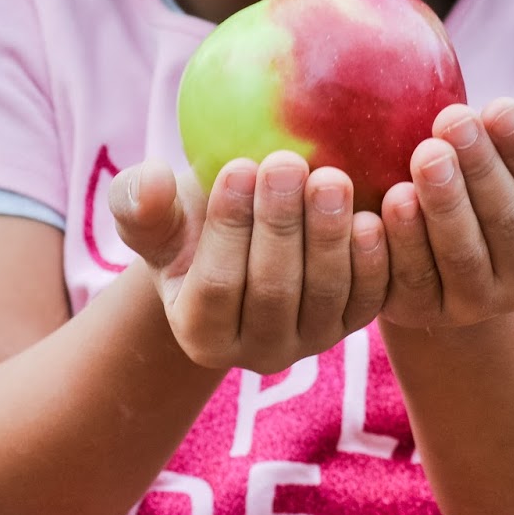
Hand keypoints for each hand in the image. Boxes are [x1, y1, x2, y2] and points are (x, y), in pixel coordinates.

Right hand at [109, 155, 387, 374]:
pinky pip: (370, 297)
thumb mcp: (155, 213)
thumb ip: (139, 202)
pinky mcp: (353, 321)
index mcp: (200, 332)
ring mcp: (311, 340)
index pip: (217, 285)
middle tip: (287, 162)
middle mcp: (258, 351)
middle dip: (282, 224)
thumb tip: (149, 184)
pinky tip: (373, 213)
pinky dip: (374, 259)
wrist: (243, 235)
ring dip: (329, 235)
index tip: (239, 166)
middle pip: (275, 291)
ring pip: (326, 293)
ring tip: (330, 178)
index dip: (229, 227)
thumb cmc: (190, 221)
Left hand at [377, 69, 513, 330]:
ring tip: (424, 155)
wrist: (430, 259)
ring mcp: (474, 304)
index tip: (498, 106)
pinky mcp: (423, 312)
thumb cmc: (479, 189)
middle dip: (480, 169)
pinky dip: (402, 241)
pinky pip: (412, 279)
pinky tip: (387, 202)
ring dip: (444, 204)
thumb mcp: (511, 160)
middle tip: (452, 119)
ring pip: (461, 255)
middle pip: (506, 224)